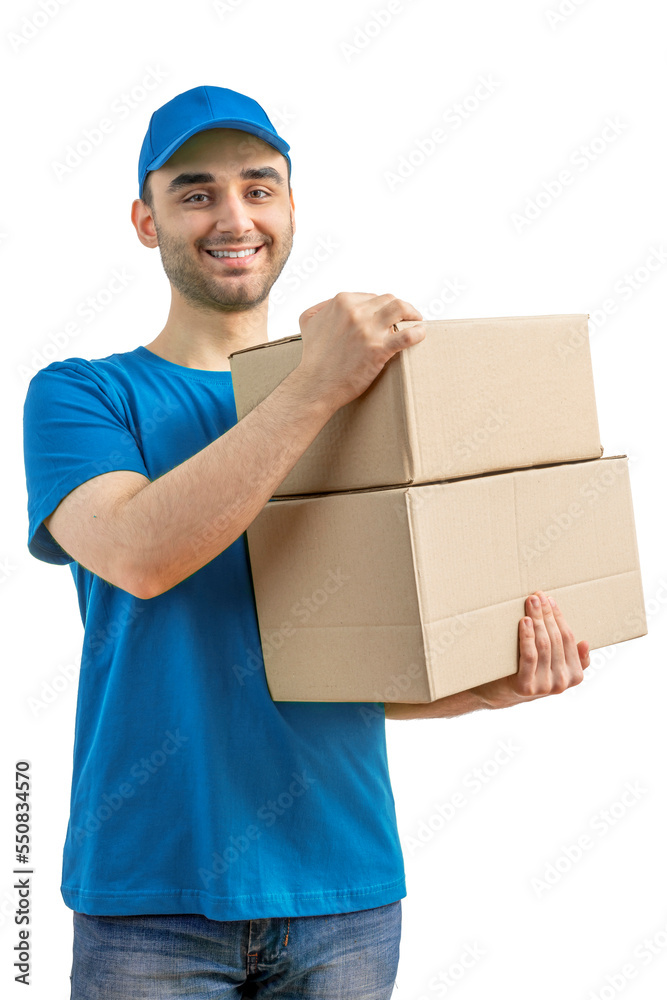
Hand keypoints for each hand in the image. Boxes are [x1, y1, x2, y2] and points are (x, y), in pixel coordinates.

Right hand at [295, 292, 425, 409]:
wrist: (316, 384)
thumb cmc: (313, 357)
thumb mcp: (308, 322)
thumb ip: (321, 307)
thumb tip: (333, 304)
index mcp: (341, 302)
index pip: (371, 297)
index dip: (381, 306)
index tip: (387, 315)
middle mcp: (356, 312)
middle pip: (388, 300)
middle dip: (399, 307)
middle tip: (406, 317)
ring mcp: (368, 330)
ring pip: (400, 308)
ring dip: (413, 312)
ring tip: (417, 320)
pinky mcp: (379, 349)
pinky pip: (406, 335)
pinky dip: (418, 332)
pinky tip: (421, 333)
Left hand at [471, 591, 589, 709]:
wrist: (501, 693)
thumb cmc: (530, 672)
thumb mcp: (555, 666)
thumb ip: (572, 657)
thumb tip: (585, 643)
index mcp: (575, 676)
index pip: (569, 639)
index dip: (559, 617)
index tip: (549, 599)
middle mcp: (563, 683)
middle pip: (556, 639)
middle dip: (547, 615)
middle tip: (537, 596)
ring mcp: (545, 686)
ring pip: (544, 645)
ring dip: (537, 620)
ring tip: (531, 603)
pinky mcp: (526, 687)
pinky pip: (530, 655)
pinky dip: (527, 636)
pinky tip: (524, 621)